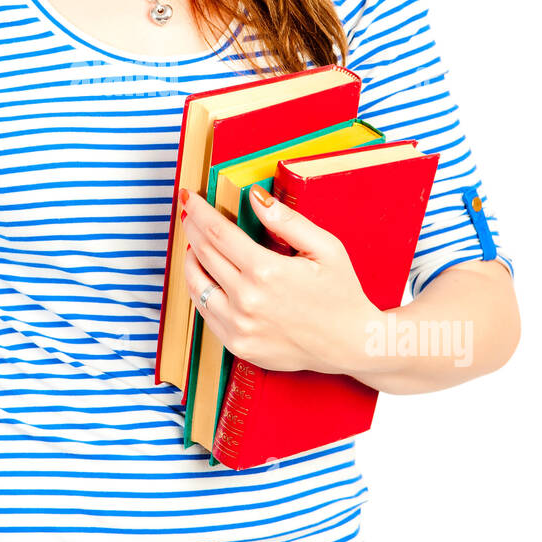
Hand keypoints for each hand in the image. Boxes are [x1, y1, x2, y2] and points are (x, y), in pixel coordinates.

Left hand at [180, 183, 380, 377]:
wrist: (351, 344)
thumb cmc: (341, 294)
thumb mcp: (325, 248)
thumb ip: (287, 221)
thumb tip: (254, 197)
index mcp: (266, 272)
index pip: (217, 232)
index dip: (199, 211)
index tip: (190, 198)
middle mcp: (247, 300)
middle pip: (203, 253)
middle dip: (192, 228)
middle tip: (190, 214)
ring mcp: (239, 326)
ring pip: (196, 284)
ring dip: (190, 259)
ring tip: (194, 245)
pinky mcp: (238, 345)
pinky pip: (205, 312)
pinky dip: (201, 290)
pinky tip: (207, 277)